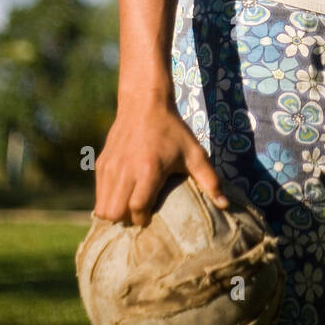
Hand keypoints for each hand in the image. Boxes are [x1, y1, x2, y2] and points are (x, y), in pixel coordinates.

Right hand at [94, 101, 228, 226]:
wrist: (144, 104)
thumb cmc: (173, 130)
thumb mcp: (195, 154)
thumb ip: (210, 181)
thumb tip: (226, 205)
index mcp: (149, 169)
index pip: (137, 208)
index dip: (144, 219)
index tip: (152, 218)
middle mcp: (126, 170)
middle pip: (115, 213)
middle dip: (127, 220)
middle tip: (140, 214)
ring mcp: (110, 167)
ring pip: (102, 207)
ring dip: (115, 212)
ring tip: (130, 208)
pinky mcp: (101, 164)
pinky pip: (98, 194)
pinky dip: (107, 200)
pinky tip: (122, 196)